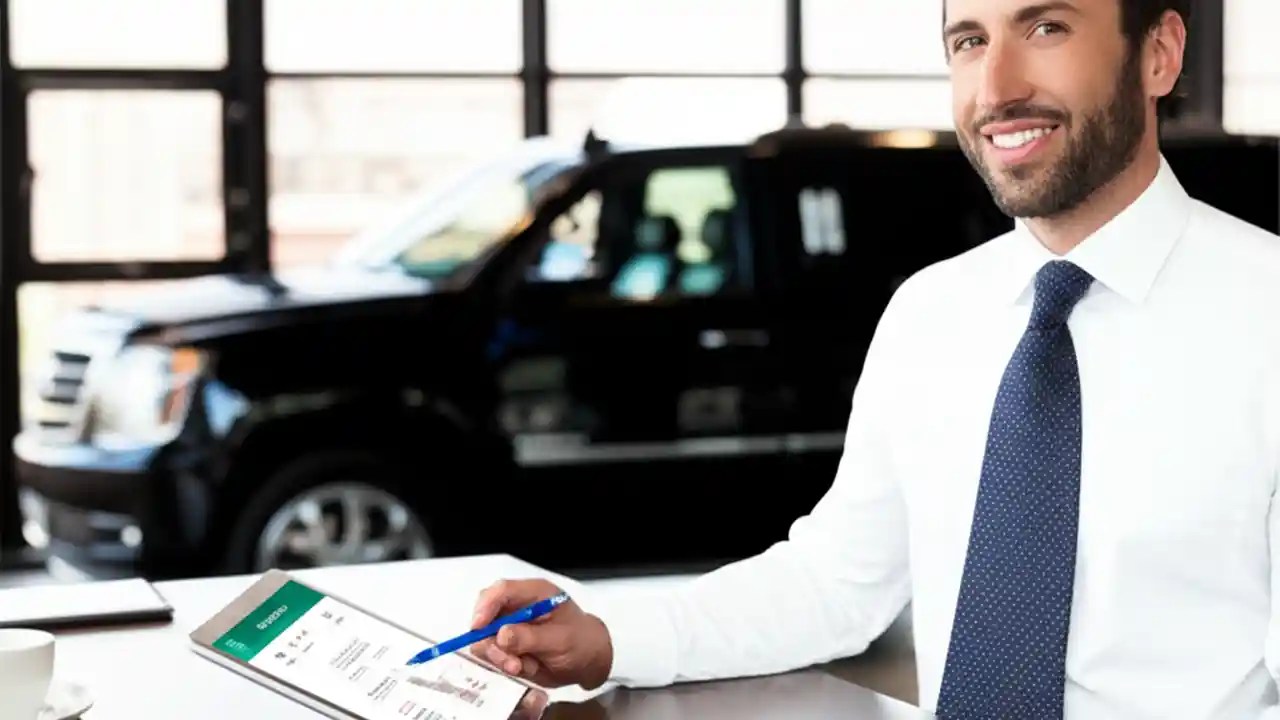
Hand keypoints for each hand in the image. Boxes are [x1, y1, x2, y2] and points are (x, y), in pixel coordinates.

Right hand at [469, 578, 613, 689]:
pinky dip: (505, 666)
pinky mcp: (507, 647)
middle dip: (490, 643)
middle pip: (485, 617)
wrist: (587, 661)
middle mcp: (516, 607)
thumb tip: (501, 635)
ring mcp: (509, 627)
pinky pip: (493, 657)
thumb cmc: (580, 641)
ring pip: (485, 640)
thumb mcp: (560, 639)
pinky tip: (527, 668)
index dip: (485, 606)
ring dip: (499, 658)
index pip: (501, 591)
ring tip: (522, 668)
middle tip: (510, 663)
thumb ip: (530, 637)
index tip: (478, 628)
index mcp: (533, 593)